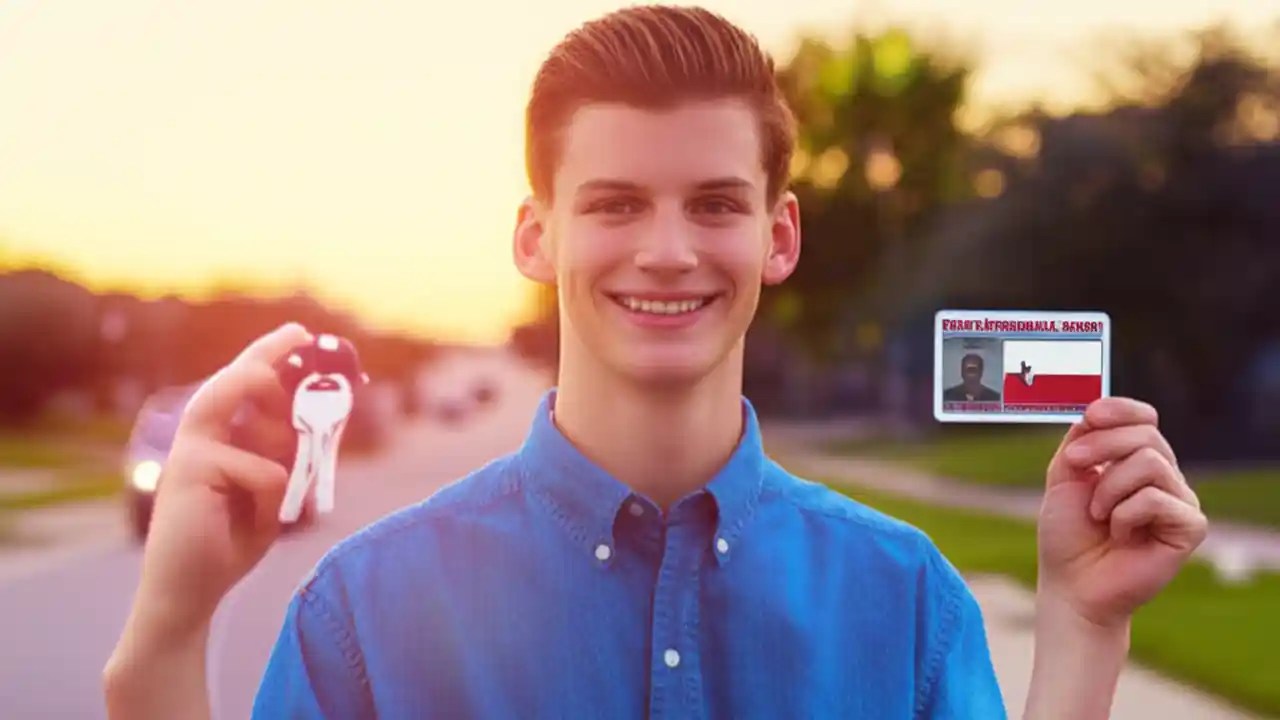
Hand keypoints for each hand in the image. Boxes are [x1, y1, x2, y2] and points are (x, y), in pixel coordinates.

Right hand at [132, 322, 312, 629]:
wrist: (190, 593)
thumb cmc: (230, 542)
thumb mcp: (270, 493)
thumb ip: (286, 457)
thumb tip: (319, 419)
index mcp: (216, 438)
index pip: (243, 387)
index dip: (269, 358)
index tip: (300, 336)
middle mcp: (198, 436)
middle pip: (234, 379)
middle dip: (269, 354)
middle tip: (302, 335)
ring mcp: (190, 449)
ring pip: (246, 412)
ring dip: (277, 432)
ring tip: (279, 479)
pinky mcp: (191, 469)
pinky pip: (267, 470)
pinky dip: (276, 500)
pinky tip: (257, 525)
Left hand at [1036, 397, 1207, 628]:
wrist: (1070, 582)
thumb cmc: (1068, 533)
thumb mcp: (1064, 476)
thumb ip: (1079, 440)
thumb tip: (1094, 407)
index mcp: (1136, 460)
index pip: (1144, 418)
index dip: (1120, 410)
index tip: (1090, 414)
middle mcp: (1164, 476)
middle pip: (1147, 435)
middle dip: (1102, 445)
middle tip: (1075, 465)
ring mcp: (1180, 501)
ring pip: (1151, 463)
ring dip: (1109, 488)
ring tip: (1099, 515)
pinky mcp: (1189, 528)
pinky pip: (1157, 499)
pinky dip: (1125, 515)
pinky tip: (1120, 535)